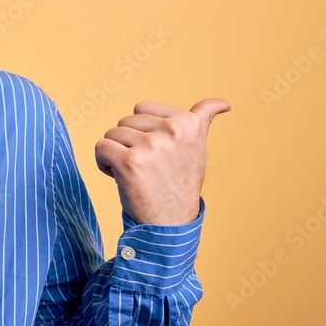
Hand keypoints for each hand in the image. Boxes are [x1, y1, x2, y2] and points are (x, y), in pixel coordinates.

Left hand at [94, 98, 229, 224]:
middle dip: (128, 143)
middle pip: (125, 121)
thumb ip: (202, 120)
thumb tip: (223, 103)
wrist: (171, 222)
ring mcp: (151, 146)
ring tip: (136, 172)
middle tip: (147, 166)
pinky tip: (120, 177)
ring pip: (111, 134)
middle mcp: (172, 131)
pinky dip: (104, 162)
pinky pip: (101, 147)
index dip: (142, 131)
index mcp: (188, 123)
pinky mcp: (130, 162)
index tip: (157, 152)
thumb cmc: (180, 181)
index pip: (141, 109)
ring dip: (117, 154)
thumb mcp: (197, 146)